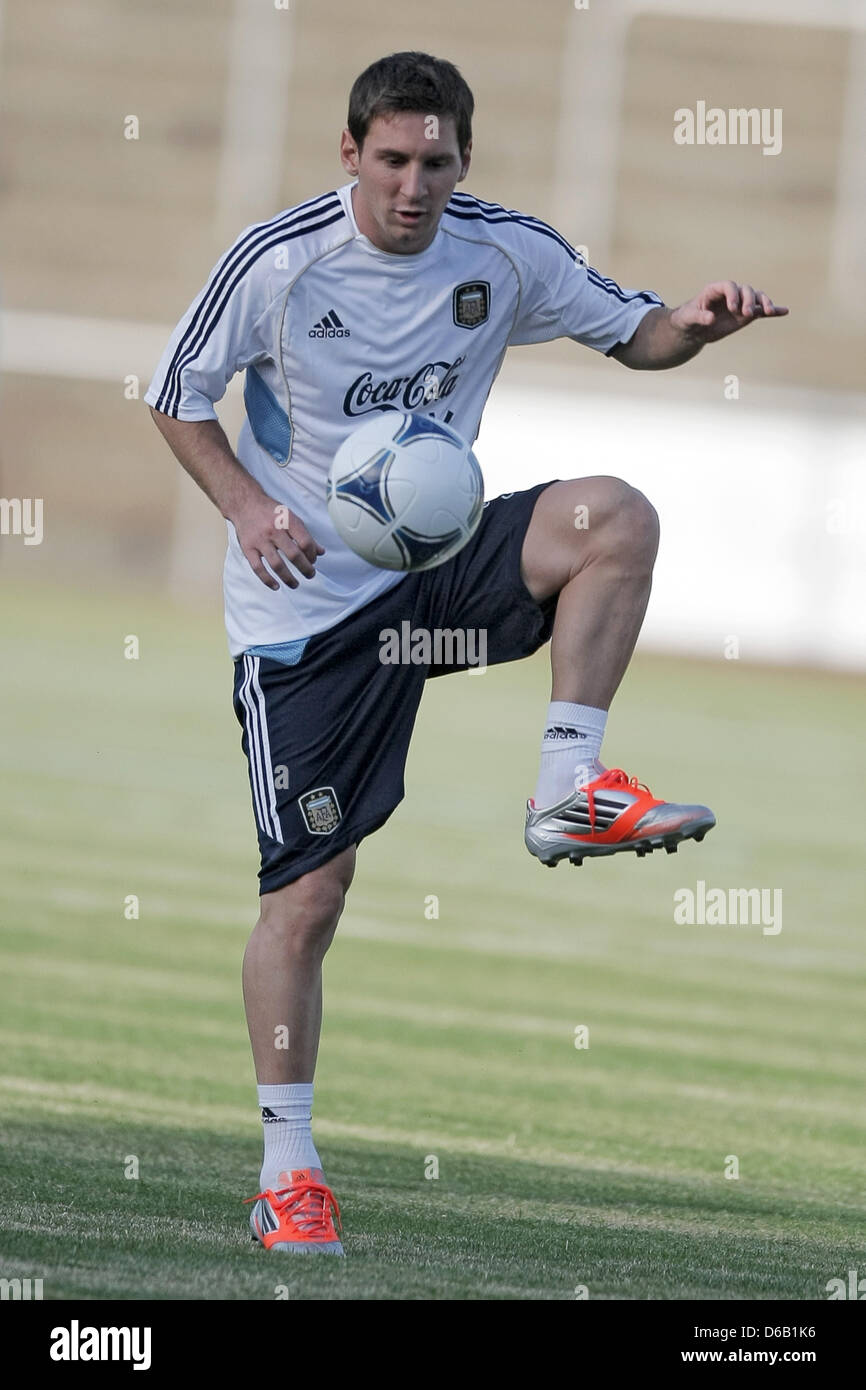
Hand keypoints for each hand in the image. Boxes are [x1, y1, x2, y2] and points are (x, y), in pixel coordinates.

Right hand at [232, 494, 324, 589]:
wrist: (244, 503)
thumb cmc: (271, 511)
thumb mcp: (291, 517)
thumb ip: (305, 535)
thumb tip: (321, 552)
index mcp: (287, 521)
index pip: (305, 542)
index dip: (312, 555)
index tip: (313, 560)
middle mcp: (274, 530)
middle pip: (293, 555)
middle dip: (305, 568)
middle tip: (310, 575)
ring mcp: (260, 540)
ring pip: (277, 565)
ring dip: (288, 578)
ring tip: (295, 584)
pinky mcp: (247, 548)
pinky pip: (258, 568)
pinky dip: (267, 580)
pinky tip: (276, 586)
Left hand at [670, 281, 788, 344]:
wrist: (693, 329)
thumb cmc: (688, 319)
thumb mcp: (688, 318)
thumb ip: (699, 317)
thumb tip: (711, 318)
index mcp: (716, 290)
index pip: (729, 286)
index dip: (733, 295)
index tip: (733, 308)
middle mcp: (731, 294)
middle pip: (746, 290)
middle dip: (749, 300)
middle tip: (746, 314)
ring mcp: (740, 303)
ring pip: (757, 298)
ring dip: (764, 303)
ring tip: (768, 312)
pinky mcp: (746, 315)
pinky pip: (761, 311)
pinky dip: (773, 311)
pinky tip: (784, 311)